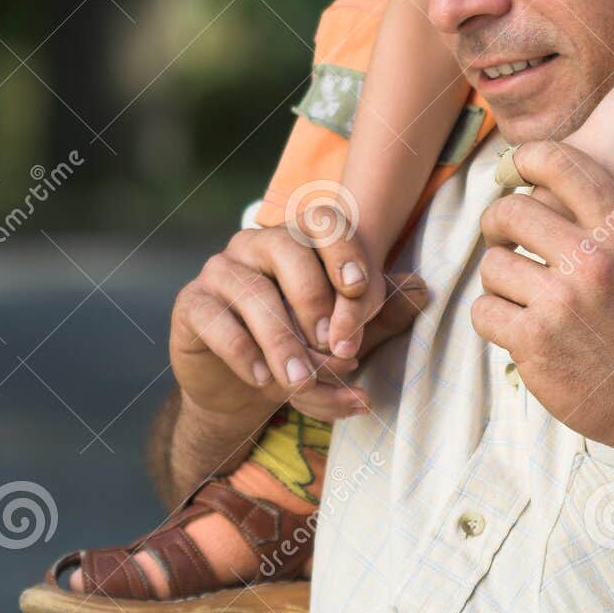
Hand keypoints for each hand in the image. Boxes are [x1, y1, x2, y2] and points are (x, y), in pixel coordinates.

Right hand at [170, 223, 427, 424]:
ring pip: (253, 293)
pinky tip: (262, 380)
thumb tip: (421, 289)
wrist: (243, 391)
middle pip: (287, 251)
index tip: (358, 287)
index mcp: (300, 239)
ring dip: (283, 342)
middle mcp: (256, 244)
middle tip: (336, 349)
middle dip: (316, 303)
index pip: (322, 222)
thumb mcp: (346, 336)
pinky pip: (217, 320)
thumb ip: (378, 314)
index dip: (342, 248)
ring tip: (303, 381)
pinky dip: (243, 352)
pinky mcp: (192, 305)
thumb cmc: (303, 349)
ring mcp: (220, 270)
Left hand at [472, 140, 613, 454]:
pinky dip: (493, 319)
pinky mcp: (534, 341)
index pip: (561, 166)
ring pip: (493, 265)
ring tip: (519, 296)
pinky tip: (514, 327)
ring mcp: (560, 302)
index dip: (527, 159)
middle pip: (511, 211)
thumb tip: (561, 184)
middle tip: (502, 240)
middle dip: (497, 225)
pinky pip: (484, 311)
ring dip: (499, 281)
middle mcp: (592, 262)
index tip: (515, 170)